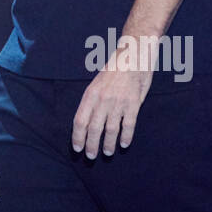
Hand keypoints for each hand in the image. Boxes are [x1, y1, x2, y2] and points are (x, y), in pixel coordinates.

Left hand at [71, 39, 156, 158]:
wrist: (134, 54)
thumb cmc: (114, 68)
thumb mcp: (97, 81)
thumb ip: (93, 100)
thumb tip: (87, 120)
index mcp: (90, 94)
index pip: (80, 120)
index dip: (77, 137)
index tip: (77, 148)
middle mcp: (102, 100)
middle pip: (93, 129)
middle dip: (91, 145)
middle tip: (90, 156)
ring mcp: (118, 103)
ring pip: (110, 130)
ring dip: (108, 144)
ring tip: (107, 152)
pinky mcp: (133, 104)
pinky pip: (128, 125)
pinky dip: (126, 137)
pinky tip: (124, 144)